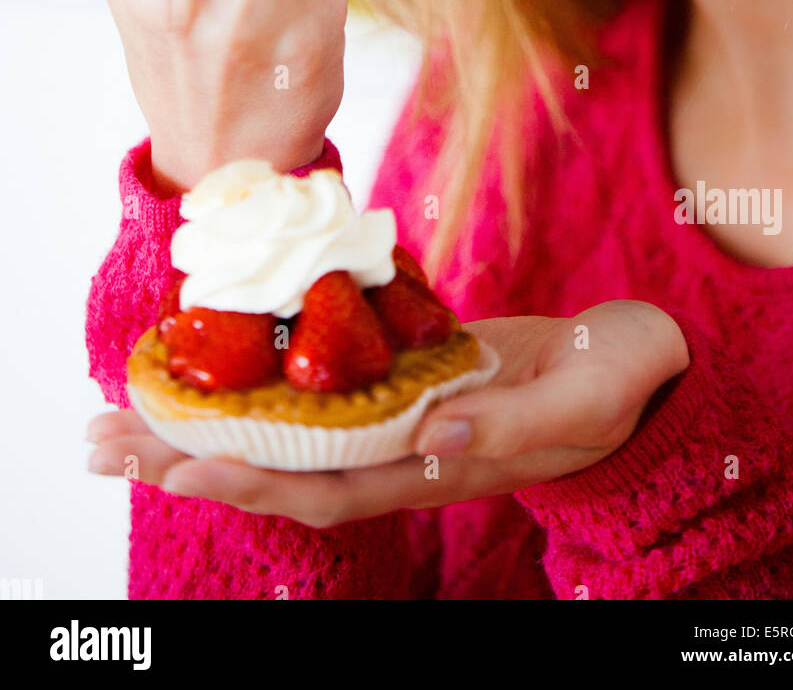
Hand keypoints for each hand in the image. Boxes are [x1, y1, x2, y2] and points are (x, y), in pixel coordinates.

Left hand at [86, 301, 688, 524]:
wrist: (640, 362)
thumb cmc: (623, 383)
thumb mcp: (583, 399)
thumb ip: (512, 427)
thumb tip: (430, 438)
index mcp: (442, 466)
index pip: (328, 487)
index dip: (252, 482)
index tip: (178, 463)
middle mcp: (404, 449)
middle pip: (281, 468)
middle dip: (193, 459)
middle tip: (104, 441)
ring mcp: (400, 412)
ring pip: (289, 428)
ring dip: (208, 419)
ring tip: (128, 404)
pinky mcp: (405, 371)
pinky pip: (320, 380)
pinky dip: (263, 373)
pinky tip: (218, 353)